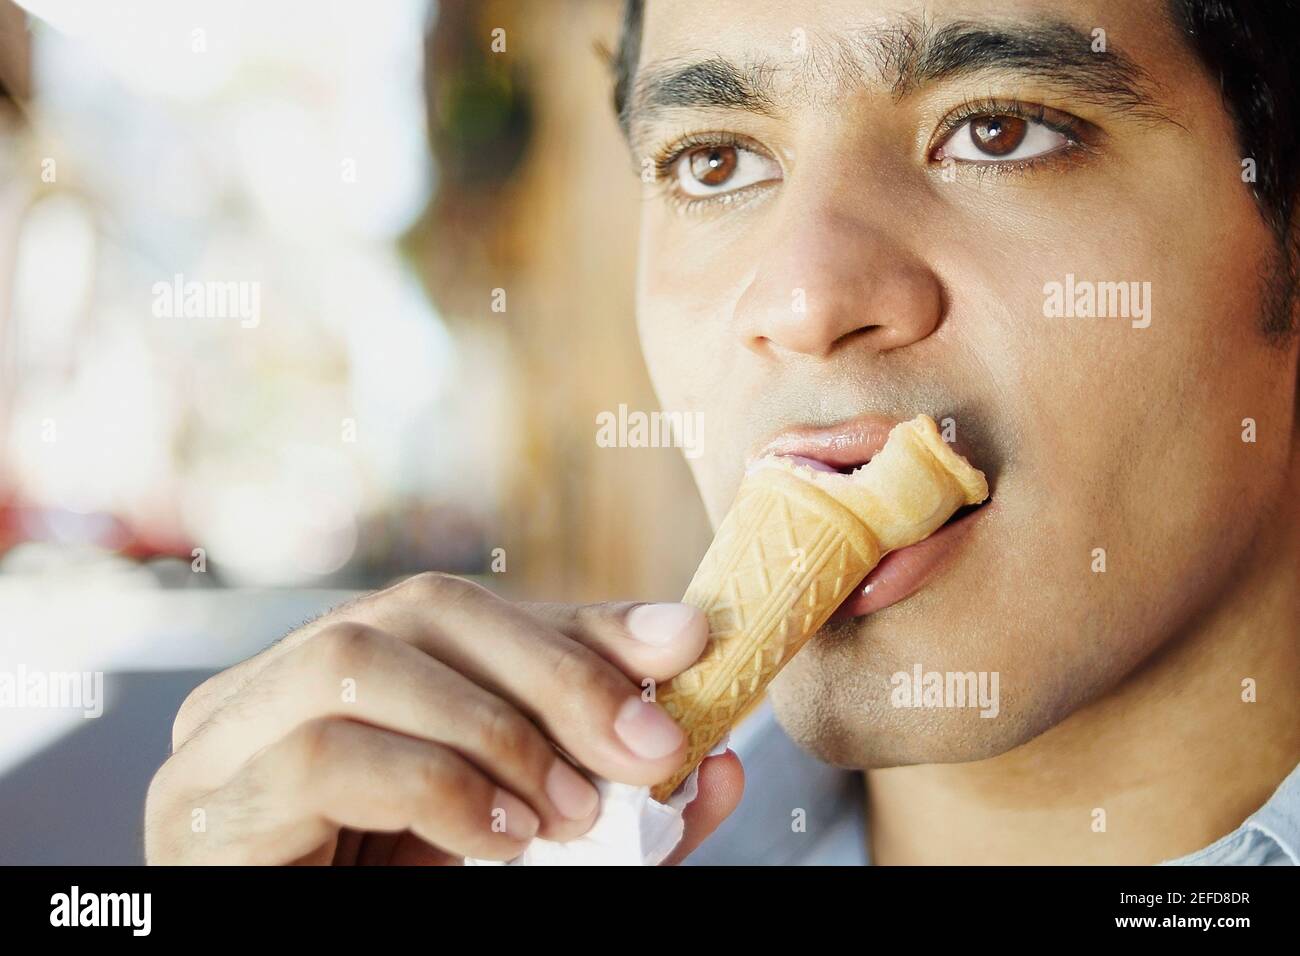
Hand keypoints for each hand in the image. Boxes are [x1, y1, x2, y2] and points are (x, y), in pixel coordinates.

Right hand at [144, 573, 743, 863]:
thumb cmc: (409, 895)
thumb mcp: (522, 834)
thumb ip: (606, 800)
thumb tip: (722, 767)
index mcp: (351, 670)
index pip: (471, 611)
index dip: (580, 623)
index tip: (686, 645)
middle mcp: (278, 679)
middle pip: (422, 608)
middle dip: (555, 670)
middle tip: (648, 749)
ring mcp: (226, 734)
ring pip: (359, 659)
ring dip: (495, 729)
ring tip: (570, 812)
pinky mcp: (205, 800)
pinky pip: (322, 753)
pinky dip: (435, 784)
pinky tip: (497, 837)